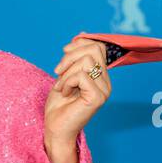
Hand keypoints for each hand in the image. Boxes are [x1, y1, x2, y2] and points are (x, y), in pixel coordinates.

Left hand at [44, 37, 112, 162]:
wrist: (55, 128)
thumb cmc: (59, 104)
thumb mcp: (66, 73)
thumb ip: (75, 56)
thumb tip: (82, 34)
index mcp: (101, 76)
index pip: (98, 46)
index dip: (79, 45)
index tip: (64, 54)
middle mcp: (106, 82)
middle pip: (94, 49)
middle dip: (70, 56)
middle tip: (58, 71)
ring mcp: (104, 90)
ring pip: (86, 61)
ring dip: (67, 72)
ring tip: (61, 86)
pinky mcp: (97, 98)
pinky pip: (81, 76)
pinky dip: (66, 82)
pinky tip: (64, 92)